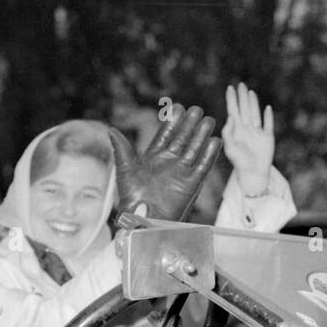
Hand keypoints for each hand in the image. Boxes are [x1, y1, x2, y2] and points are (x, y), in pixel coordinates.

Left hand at [109, 104, 220, 222]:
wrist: (142, 219)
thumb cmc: (131, 198)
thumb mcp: (125, 170)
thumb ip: (122, 149)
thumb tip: (112, 130)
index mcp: (154, 157)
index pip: (166, 135)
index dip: (172, 122)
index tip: (178, 107)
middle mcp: (169, 163)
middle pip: (183, 139)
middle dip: (190, 125)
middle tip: (197, 109)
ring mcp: (181, 173)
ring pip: (194, 150)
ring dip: (201, 136)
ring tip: (209, 120)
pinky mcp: (191, 185)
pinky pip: (202, 167)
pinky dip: (209, 155)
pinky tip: (214, 141)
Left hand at [222, 83, 273, 199]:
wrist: (253, 174)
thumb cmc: (239, 163)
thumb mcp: (230, 148)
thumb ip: (228, 132)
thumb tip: (230, 116)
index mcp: (236, 130)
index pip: (233, 111)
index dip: (231, 99)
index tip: (230, 87)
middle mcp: (246, 129)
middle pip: (244, 109)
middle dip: (242, 96)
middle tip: (240, 84)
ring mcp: (257, 132)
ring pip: (255, 113)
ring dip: (253, 102)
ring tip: (250, 91)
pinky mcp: (267, 137)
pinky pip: (268, 124)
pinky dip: (268, 116)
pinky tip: (267, 108)